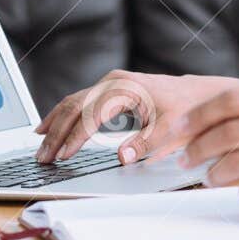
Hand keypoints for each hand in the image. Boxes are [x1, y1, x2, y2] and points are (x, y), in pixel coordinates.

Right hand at [34, 71, 235, 162]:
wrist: (198, 95)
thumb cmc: (186, 111)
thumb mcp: (170, 130)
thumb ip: (145, 144)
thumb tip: (121, 158)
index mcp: (125, 88)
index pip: (91, 114)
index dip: (75, 138)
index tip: (63, 156)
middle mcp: (113, 81)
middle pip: (74, 106)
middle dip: (56, 133)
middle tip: (42, 157)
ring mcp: (110, 82)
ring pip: (72, 102)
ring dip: (54, 124)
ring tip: (40, 146)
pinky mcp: (109, 88)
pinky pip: (79, 101)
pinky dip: (63, 116)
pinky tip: (50, 128)